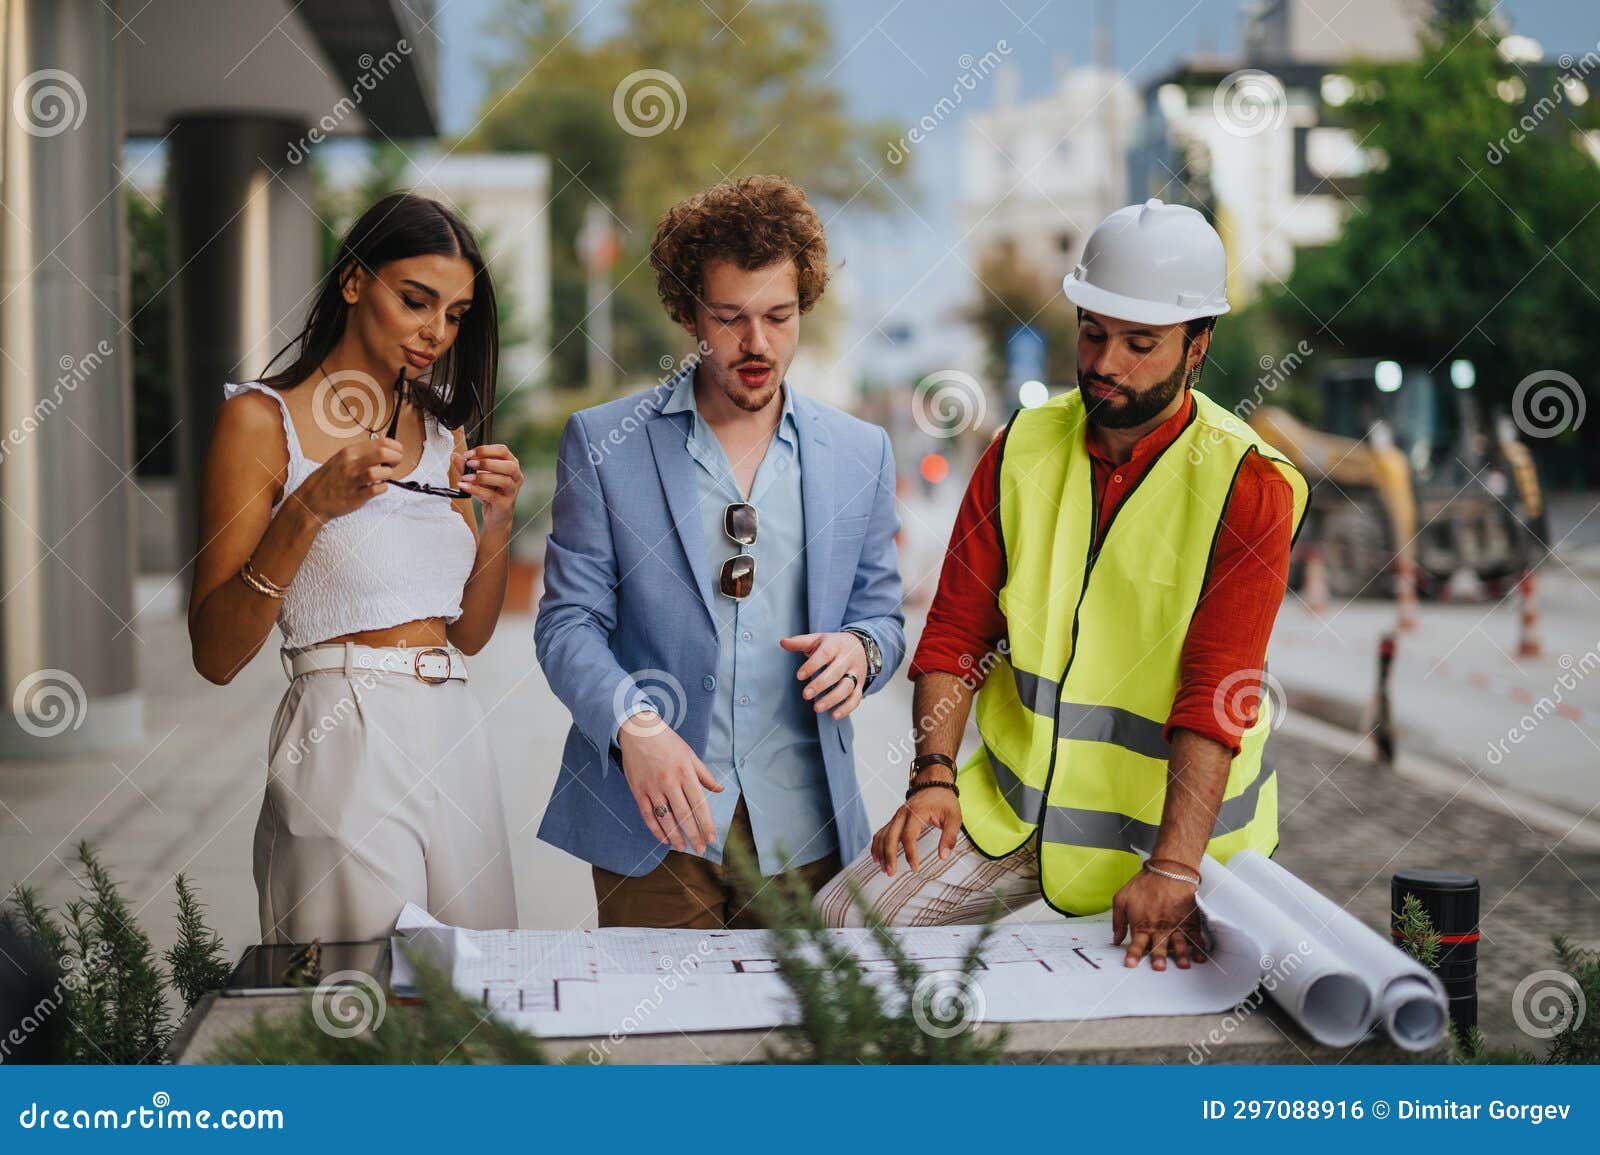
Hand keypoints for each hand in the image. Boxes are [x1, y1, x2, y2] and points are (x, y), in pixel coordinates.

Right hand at [297, 437, 403, 522]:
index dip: (394, 447)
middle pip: (382, 453)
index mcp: (349, 452)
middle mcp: (350, 464)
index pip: (380, 442)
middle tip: (394, 464)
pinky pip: (376, 490)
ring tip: (385, 477)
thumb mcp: (342, 458)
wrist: (311, 499)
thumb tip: (384, 447)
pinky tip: (379, 487)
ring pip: (379, 472)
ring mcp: (352, 481)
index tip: (396, 452)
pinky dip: (382, 488)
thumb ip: (362, 453)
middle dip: (396, 458)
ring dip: (388, 474)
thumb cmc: (329, 479)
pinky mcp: (355, 497)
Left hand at [454, 443, 523, 529]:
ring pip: (503, 480)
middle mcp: (515, 476)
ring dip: (482, 477)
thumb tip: (455, 456)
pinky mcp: (505, 504)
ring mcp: (512, 491)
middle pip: (509, 465)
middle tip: (470, 464)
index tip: (468, 454)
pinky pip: (492, 495)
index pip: (502, 451)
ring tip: (466, 477)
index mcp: (510, 464)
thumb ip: (466, 466)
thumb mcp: (476, 476)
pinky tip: (465, 486)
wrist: (495, 515)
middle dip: (487, 463)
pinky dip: (476, 490)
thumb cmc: (490, 492)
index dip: (485, 450)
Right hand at [616, 709, 723, 853]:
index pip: (699, 804)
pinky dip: (656, 830)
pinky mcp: (638, 790)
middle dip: (693, 835)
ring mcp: (652, 788)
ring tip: (683, 848)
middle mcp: (669, 782)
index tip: (712, 839)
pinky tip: (664, 839)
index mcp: (685, 773)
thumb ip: (705, 775)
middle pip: (684, 815)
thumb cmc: (668, 742)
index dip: (706, 824)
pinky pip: (648, 815)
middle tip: (700, 850)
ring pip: (665, 819)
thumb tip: (720, 790)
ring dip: (675, 836)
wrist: (639, 731)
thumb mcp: (690, 754)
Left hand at [779, 631, 866, 719]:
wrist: (860, 645)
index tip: (799, 676)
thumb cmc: (833, 644)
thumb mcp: (817, 639)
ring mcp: (855, 672)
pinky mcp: (860, 684)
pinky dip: (846, 708)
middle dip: (820, 684)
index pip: (824, 654)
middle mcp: (847, 659)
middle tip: (805, 695)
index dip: (812, 665)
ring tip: (817, 708)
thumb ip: (800, 642)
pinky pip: (856, 698)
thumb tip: (783, 642)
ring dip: (832, 699)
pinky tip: (833, 715)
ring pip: (847, 687)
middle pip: (836, 672)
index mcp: (835, 645)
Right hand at [870, 771, 960, 874]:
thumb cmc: (944, 800)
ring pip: (883, 834)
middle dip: (889, 856)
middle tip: (891, 872)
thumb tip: (943, 856)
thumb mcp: (954, 818)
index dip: (910, 853)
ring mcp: (897, 816)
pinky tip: (877, 856)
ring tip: (884, 868)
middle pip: (891, 837)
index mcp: (917, 812)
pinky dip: (877, 844)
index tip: (915, 867)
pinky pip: (882, 831)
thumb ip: (949, 837)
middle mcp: (903, 814)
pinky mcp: (895, 818)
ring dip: (881, 852)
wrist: (934, 783)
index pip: (908, 836)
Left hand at [1111, 867, 1209, 969]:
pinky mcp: (1189, 921)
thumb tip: (1115, 939)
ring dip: (1181, 954)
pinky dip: (1199, 947)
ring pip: (1179, 943)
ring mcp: (1176, 925)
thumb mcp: (1122, 898)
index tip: (1130, 965)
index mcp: (1142, 924)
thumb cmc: (1144, 884)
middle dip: (1159, 957)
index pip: (1136, 943)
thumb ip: (1118, 920)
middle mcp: (1160, 927)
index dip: (1133, 954)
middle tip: (1159, 967)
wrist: (1168, 870)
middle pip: (1159, 946)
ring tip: (1183, 965)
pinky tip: (1201, 957)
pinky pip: (1195, 936)